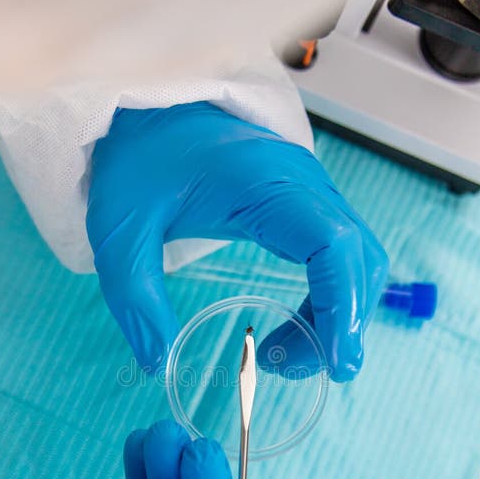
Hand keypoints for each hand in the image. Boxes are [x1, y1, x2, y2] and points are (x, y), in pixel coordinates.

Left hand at [87, 102, 387, 378]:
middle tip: (298, 370)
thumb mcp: (121, 230)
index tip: (333, 358)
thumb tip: (155, 362)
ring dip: (339, 313)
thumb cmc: (138, 157)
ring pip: (357, 257)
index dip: (341, 305)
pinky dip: (330, 296)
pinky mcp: (304, 202)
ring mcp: (309, 191)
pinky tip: (296, 327)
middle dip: (343, 321)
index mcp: (264, 184)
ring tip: (287, 357)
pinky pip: (339, 253)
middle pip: (359, 257)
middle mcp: (302, 183)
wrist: (148, 108)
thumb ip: (136, 298)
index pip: (331, 244)